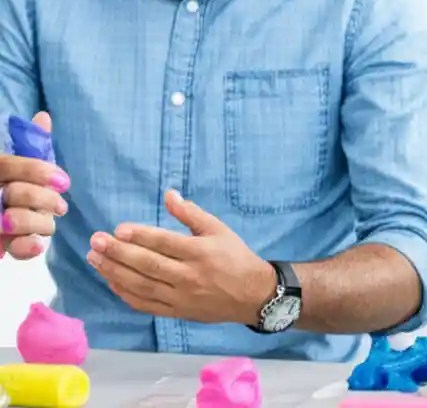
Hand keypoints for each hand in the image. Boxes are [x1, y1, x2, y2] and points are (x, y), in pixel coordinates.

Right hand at [0, 112, 69, 259]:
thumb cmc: (14, 190)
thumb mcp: (20, 167)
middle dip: (44, 200)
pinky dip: (26, 248)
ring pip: (15, 220)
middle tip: (61, 206)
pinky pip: (12, 249)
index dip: (35, 171)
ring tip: (48, 224)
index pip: (7, 165)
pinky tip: (37, 245)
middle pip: (16, 193)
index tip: (64, 181)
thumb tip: (43, 116)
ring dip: (40, 223)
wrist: (2, 224)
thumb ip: (31, 144)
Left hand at [86, 190, 275, 323]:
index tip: (118, 229)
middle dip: (119, 253)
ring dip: (115, 272)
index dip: (141, 236)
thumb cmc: (235, 257)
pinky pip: (145, 304)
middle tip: (96, 242)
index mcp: (201, 253)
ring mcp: (180, 297)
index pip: (165, 243)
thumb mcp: (219, 230)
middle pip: (148, 265)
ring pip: (141, 285)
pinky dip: (125, 294)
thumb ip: (191, 214)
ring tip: (95, 259)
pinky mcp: (176, 311)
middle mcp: (189, 276)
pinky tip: (111, 281)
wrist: (252, 295)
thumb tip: (168, 195)